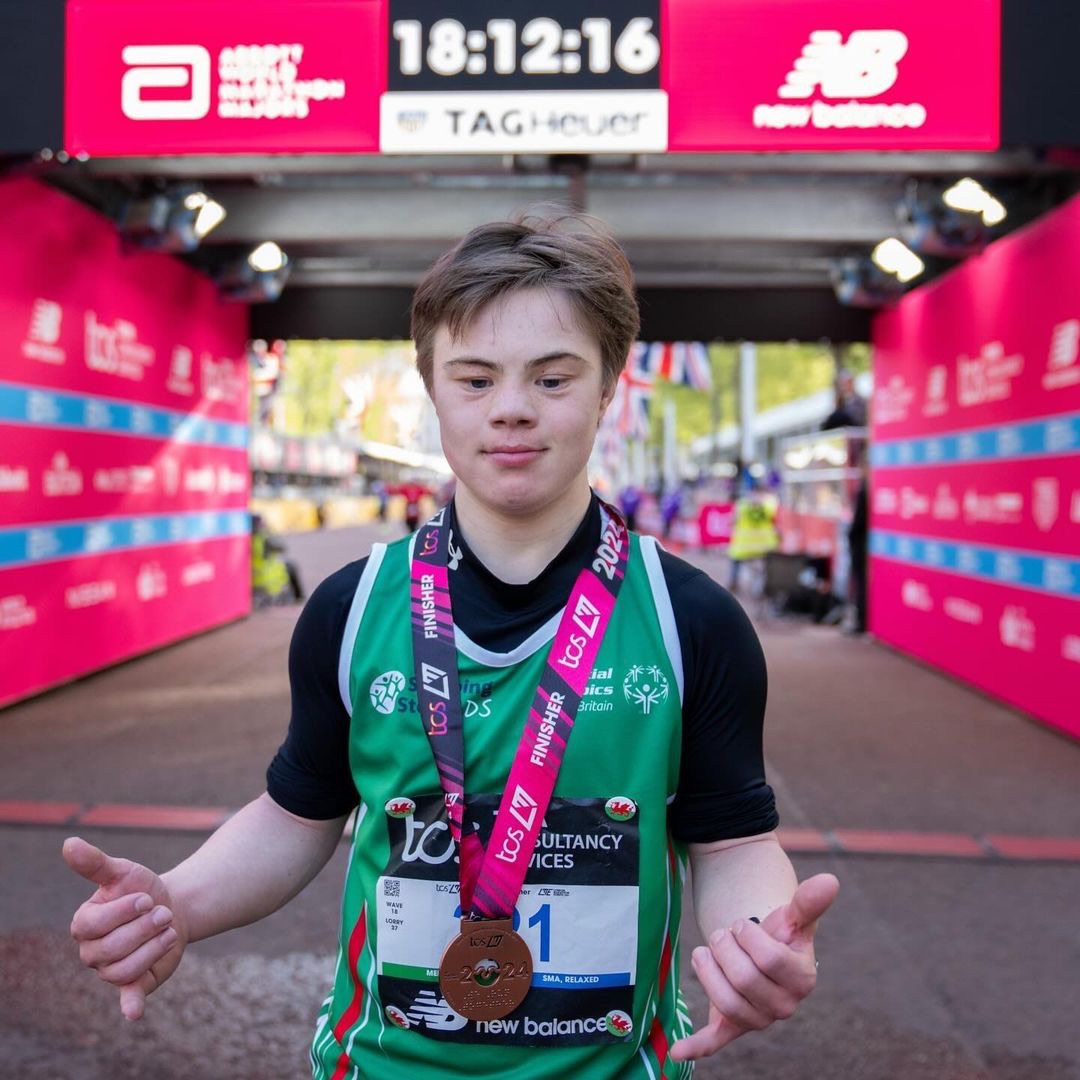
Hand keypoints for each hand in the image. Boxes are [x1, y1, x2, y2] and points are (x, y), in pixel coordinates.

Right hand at [62, 837, 188, 1019]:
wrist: (173, 905)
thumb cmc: (140, 888)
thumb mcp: (122, 872)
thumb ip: (95, 863)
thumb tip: (69, 843)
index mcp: (84, 925)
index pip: (94, 925)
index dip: (125, 911)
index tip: (146, 898)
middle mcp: (92, 952)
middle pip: (113, 948)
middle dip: (146, 927)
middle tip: (162, 912)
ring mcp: (111, 971)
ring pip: (127, 967)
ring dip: (156, 945)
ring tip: (168, 928)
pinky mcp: (135, 984)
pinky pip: (128, 998)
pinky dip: (131, 1006)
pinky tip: (135, 1012)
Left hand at [670, 872, 838, 1061]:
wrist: (762, 952)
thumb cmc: (778, 933)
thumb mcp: (792, 916)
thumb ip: (808, 901)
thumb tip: (830, 880)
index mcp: (802, 979)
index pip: (769, 959)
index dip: (748, 935)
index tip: (742, 924)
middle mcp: (784, 1006)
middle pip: (744, 980)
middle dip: (725, 948)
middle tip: (721, 934)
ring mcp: (758, 1019)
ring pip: (726, 1001)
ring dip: (708, 970)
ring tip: (705, 951)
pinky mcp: (732, 1027)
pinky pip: (715, 1042)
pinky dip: (696, 1047)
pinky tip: (678, 1050)